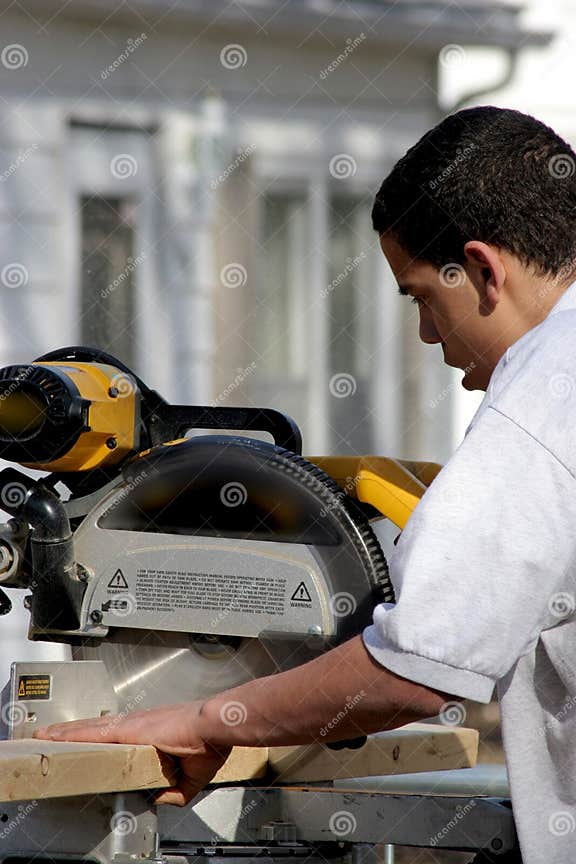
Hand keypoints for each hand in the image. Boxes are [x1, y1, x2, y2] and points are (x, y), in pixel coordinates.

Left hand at [33, 702, 231, 805]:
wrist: (215, 728)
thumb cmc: (210, 742)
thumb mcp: (193, 776)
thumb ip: (176, 791)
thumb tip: (161, 798)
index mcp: (154, 734)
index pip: (120, 735)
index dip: (101, 736)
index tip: (87, 741)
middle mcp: (139, 725)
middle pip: (97, 729)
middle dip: (74, 732)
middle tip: (52, 734)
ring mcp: (132, 725)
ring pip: (90, 729)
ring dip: (66, 732)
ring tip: (45, 734)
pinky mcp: (128, 729)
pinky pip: (92, 733)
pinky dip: (72, 734)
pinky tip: (56, 736)